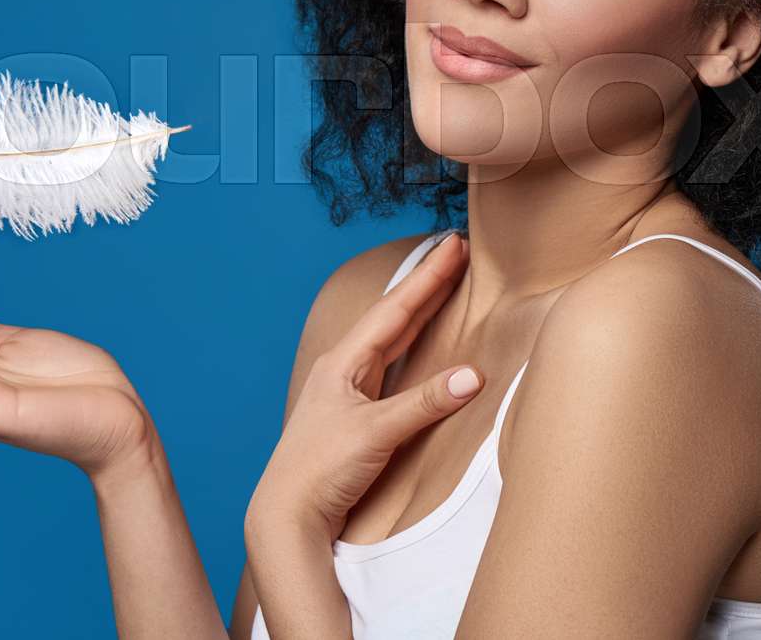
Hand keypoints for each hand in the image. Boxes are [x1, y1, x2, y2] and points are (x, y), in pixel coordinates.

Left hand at [247, 232, 483, 543]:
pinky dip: (412, 350)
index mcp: (343, 363)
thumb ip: (425, 403)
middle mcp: (343, 370)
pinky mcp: (354, 416)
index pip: (394, 310)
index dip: (428, 278)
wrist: (286, 515)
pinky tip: (420, 348)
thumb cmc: (319, 470)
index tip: (454, 245)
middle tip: (456, 254)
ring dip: (419, 314)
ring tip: (444, 288)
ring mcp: (347, 392)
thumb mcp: (376, 432)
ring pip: (391, 342)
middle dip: (426, 286)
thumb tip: (474, 376)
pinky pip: (391, 369)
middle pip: (393, 318)